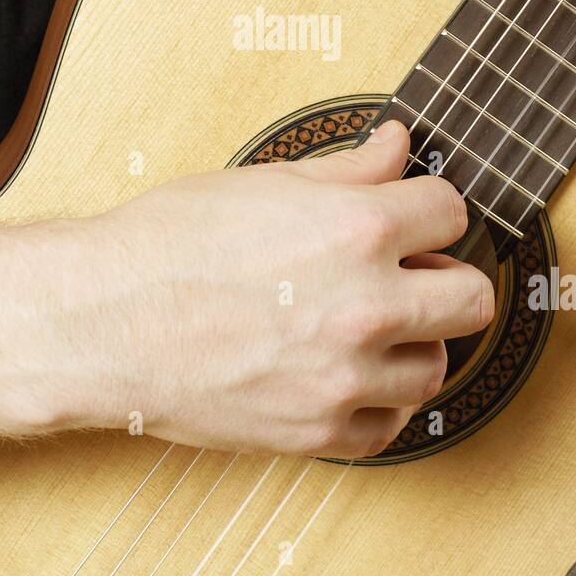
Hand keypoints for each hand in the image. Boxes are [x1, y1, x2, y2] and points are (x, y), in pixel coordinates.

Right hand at [65, 120, 494, 457]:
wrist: (104, 320)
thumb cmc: (169, 244)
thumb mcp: (264, 184)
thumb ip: (347, 169)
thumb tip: (396, 145)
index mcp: (357, 228)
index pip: (451, 212)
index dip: (428, 209)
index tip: (412, 218)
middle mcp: (365, 304)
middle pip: (472, 298)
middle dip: (444, 278)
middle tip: (409, 275)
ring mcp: (346, 375)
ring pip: (438, 366)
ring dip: (414, 343)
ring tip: (370, 326)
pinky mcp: (319, 430)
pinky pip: (391, 425)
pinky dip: (379, 402)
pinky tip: (349, 374)